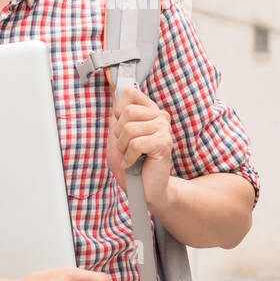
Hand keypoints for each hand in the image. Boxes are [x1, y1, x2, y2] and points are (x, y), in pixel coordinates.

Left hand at [106, 85, 174, 217]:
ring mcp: (164, 129)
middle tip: (127, 147)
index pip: (130, 92)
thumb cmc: (130, 163)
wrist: (142, 189)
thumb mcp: (117, 136)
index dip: (118, 111)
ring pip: (129, 129)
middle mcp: (159, 116)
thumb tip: (114, 91)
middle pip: (127, 111)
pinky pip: (136, 143)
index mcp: (149, 111)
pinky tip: (134, 163)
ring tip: (132, 156)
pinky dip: (129, 157)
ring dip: (124, 147)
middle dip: (119, 134)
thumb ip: (117, 116)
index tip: (121, 128)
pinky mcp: (164, 143)